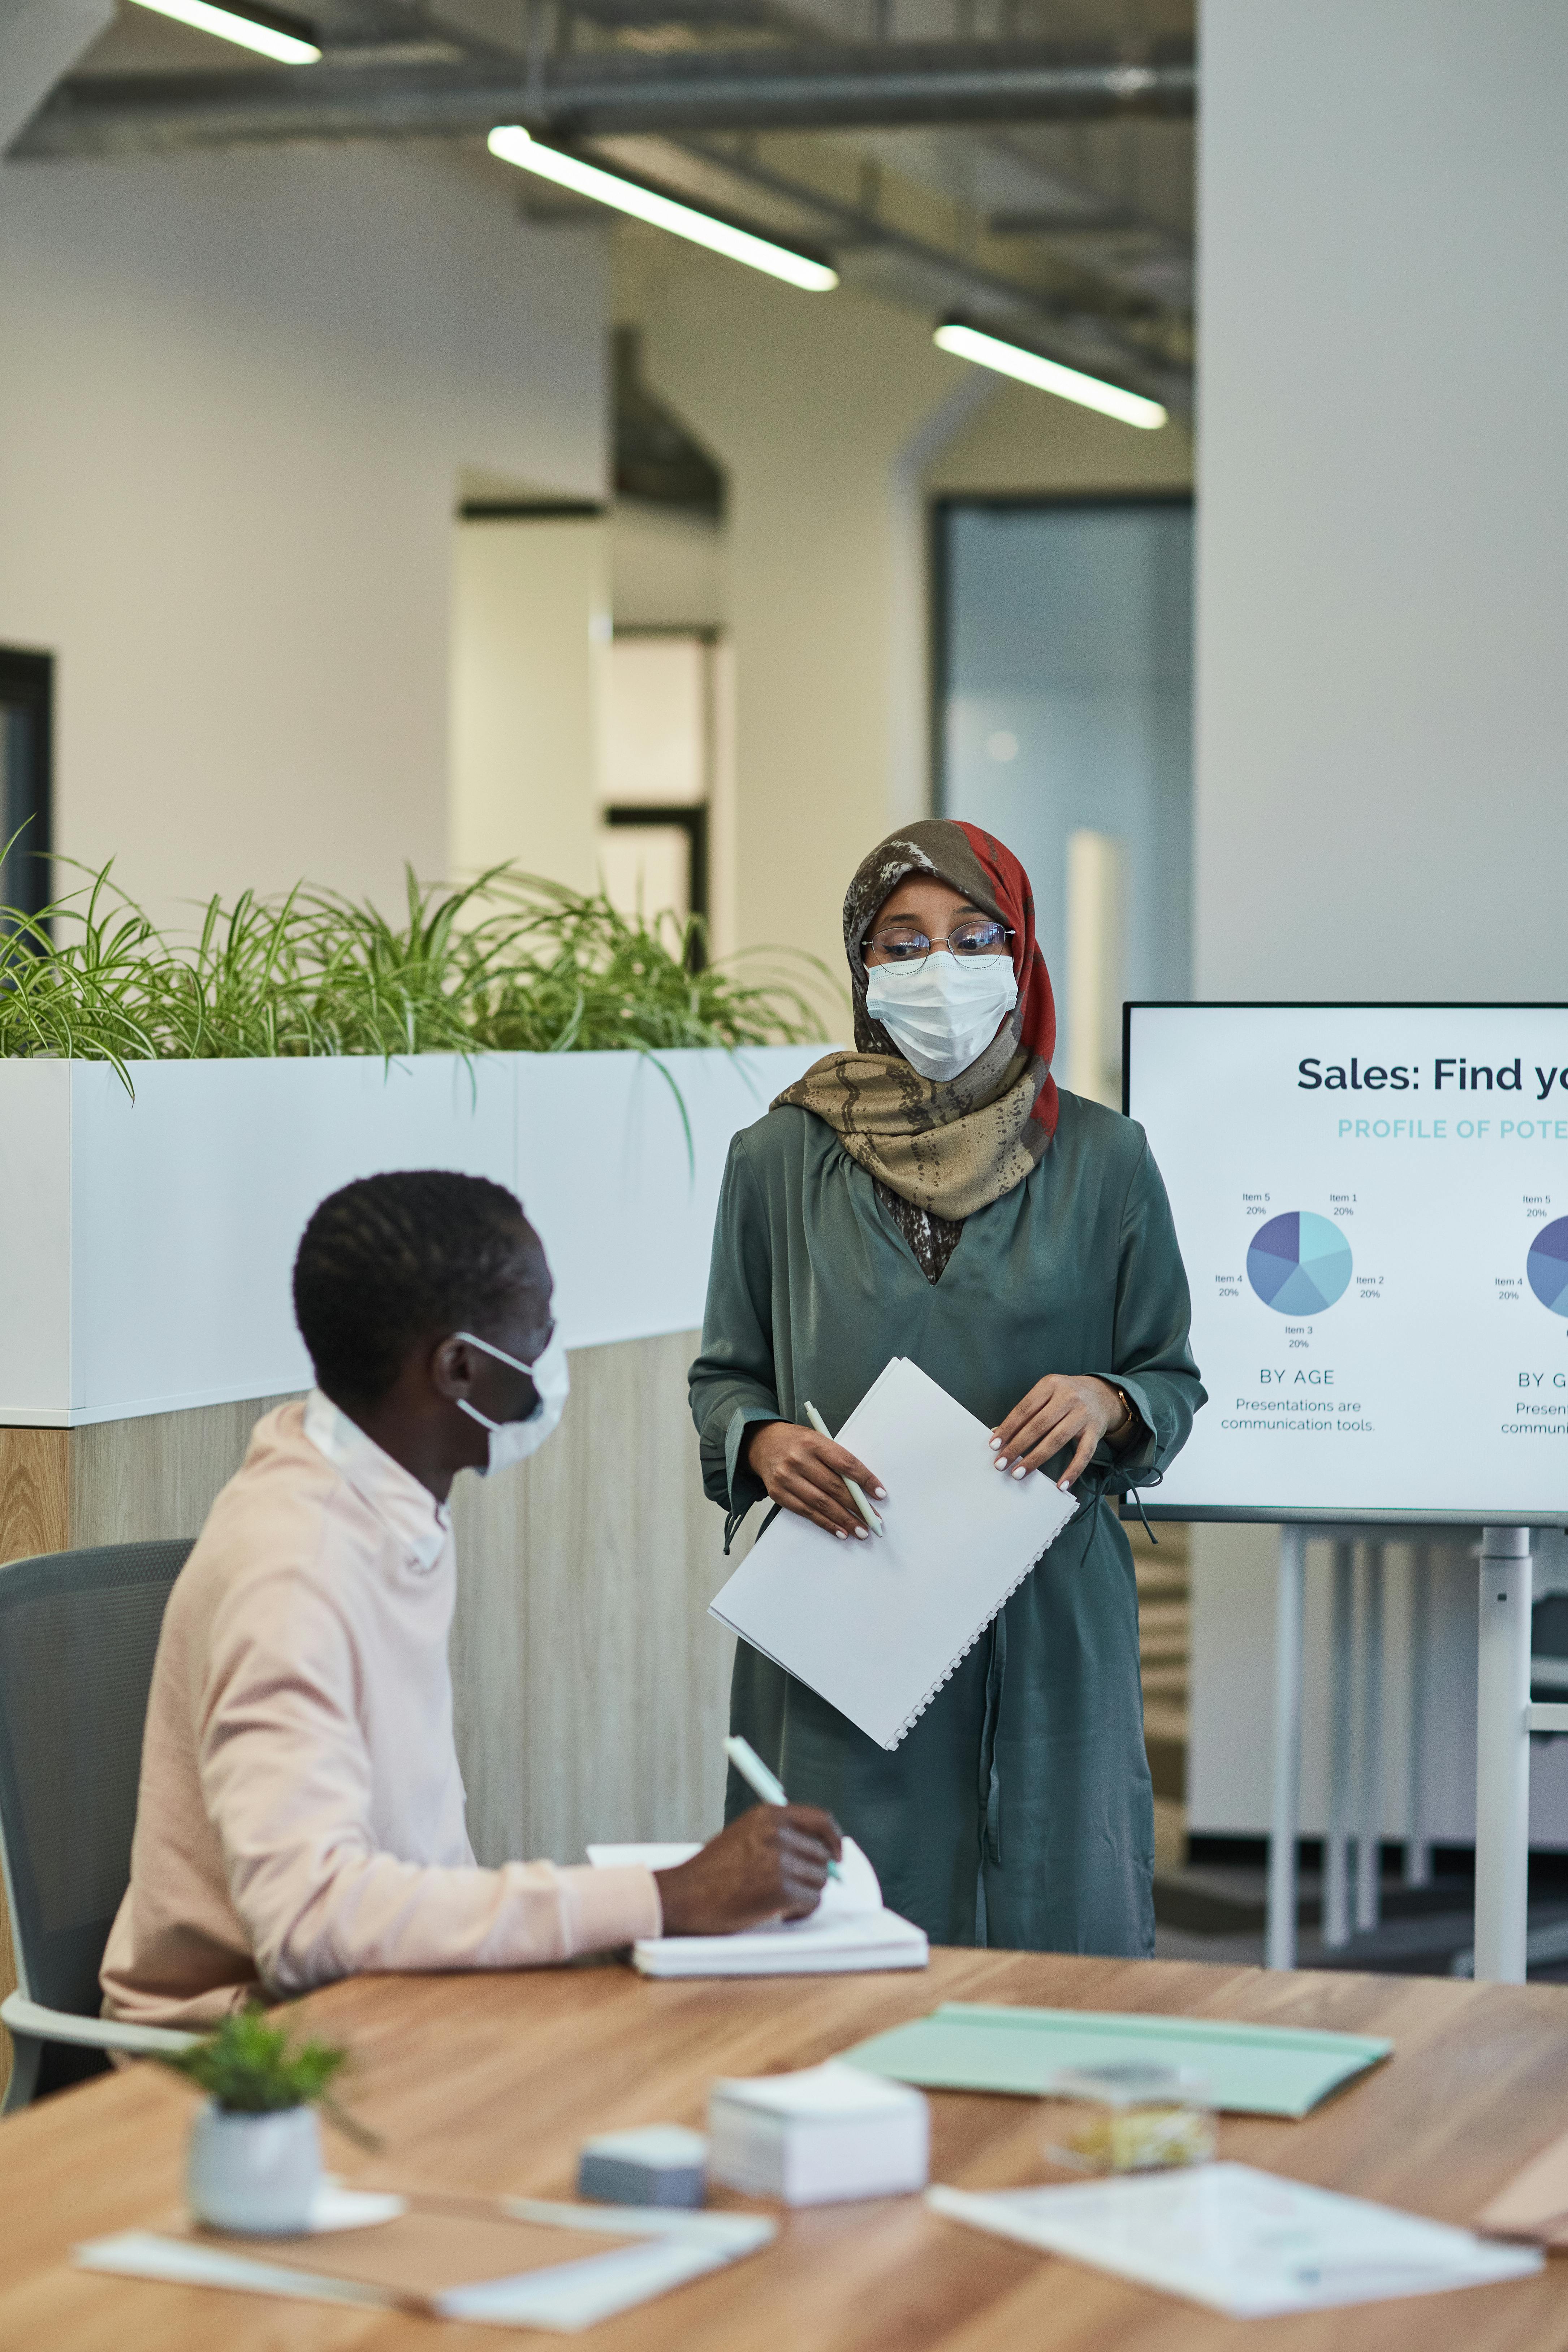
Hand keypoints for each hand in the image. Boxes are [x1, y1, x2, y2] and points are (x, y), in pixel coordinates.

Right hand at [653, 1804, 843, 1933]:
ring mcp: (778, 1861)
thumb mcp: (745, 1836)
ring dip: (806, 1894)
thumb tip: (820, 1853)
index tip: (837, 1855)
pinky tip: (780, 1913)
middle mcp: (775, 1833)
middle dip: (813, 1874)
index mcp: (768, 1815)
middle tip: (792, 1888)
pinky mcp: (779, 1889)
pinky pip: (811, 1902)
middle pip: (822, 1855)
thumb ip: (779, 1837)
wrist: (684, 1896)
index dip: (834, 1838)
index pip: (820, 1819)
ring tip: (781, 1902)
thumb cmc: (711, 1871)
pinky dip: (801, 1912)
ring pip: (820, 1880)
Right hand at [745, 1420, 886, 1541]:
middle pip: (834, 1487)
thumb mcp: (819, 1441)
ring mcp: (786, 1478)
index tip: (880, 1494)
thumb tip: (863, 1489)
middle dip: (858, 1506)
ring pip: (821, 1504)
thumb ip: (838, 1460)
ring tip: (861, 1531)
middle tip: (874, 1519)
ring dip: (845, 1520)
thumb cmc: (798, 1443)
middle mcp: (798, 1459)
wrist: (763, 1443)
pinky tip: (840, 1531)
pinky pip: (806, 1512)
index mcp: (813, 1442)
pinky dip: (826, 1524)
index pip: (845, 1463)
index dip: (865, 1480)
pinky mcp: (778, 1494)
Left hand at [990, 1375, 1129, 1490]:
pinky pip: (1084, 1455)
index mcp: (1051, 1384)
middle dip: (1017, 1447)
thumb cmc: (1066, 1396)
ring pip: (1056, 1440)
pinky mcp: (1096, 1431)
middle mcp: (1068, 1397)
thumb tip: (998, 1434)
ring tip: (1018, 1473)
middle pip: (1038, 1425)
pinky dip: (1072, 1471)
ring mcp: (1083, 1414)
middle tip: (1001, 1464)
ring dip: (1035, 1459)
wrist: (1103, 1394)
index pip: (1024, 1409)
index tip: (994, 1445)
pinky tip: (1061, 1485)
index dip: (1008, 1428)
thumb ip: (1026, 1412)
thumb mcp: (1046, 1394)